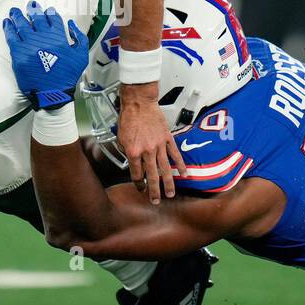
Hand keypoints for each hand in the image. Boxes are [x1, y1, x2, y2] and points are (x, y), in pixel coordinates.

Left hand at [2, 1, 88, 109]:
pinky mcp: (18, 53)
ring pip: (21, 24)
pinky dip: (8, 28)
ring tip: (14, 10)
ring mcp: (29, 44)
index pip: (52, 18)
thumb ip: (79, 37)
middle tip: (30, 4)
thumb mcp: (81, 55)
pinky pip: (11, 36)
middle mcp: (43, 37)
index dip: (49, 12)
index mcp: (58, 36)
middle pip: (35, 18)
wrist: (52, 92)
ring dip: (18, 15)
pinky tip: (7, 23)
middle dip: (33, 9)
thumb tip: (71, 24)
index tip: (46, 10)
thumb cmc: (67, 75)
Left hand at [116, 83, 185, 205]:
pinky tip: (184, 174)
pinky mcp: (168, 139)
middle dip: (154, 190)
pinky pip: (175, 154)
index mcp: (133, 152)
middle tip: (156, 201)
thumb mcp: (120, 138)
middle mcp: (147, 151)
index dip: (138, 183)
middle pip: (151, 176)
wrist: (139, 102)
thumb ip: (126, 152)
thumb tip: (131, 161)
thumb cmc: (129, 117)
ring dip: (168, 183)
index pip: (136, 174)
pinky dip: (180, 165)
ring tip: (170, 194)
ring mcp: (159, 146)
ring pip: (165, 168)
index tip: (140, 189)